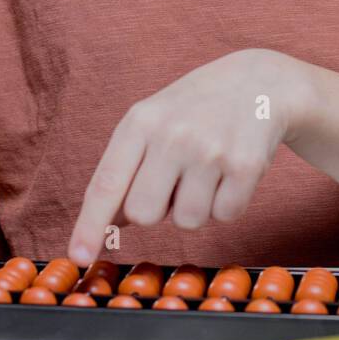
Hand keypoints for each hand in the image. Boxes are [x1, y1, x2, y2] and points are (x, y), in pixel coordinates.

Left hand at [68, 49, 309, 263]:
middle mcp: (172, 135)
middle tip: (175, 180)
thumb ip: (127, 168)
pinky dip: (228, 203)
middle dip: (157, 209)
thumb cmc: (196, 108)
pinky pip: (225, 216)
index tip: (78, 257)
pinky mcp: (245, 166)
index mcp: (141, 122)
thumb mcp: (153, 122)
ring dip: (196, 206)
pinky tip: (232, 171)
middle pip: (143, 215)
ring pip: (186, 222)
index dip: (89, 226)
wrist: (260, 81)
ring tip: (207, 170)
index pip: (106, 184)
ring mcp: (210, 151)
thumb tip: (109, 222)